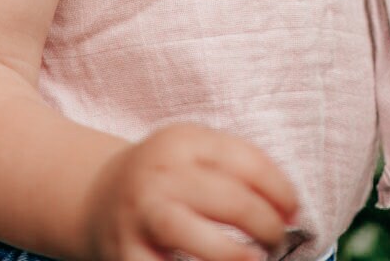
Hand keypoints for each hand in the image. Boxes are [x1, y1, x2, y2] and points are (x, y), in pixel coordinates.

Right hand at [83, 122, 300, 260]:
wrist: (96, 196)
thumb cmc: (164, 178)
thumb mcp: (192, 152)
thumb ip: (236, 168)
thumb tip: (289, 207)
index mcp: (182, 141)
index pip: (244, 160)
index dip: (280, 189)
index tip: (294, 211)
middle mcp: (159, 175)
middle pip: (228, 198)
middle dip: (266, 224)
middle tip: (278, 239)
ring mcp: (141, 216)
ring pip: (195, 237)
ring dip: (235, 255)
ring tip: (257, 260)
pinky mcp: (127, 256)